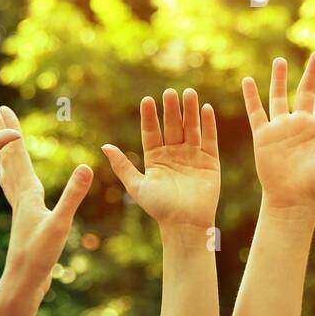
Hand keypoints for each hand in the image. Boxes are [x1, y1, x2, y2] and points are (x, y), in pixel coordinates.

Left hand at [0, 106, 92, 290]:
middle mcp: (20, 197)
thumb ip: (72, 195)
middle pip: (8, 158)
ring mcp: (20, 209)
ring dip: (5, 153)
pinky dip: (13, 177)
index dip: (10, 130)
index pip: (16, 154)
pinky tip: (17, 183)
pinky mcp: (24, 221)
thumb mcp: (60, 223)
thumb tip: (86, 166)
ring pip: (9, 173)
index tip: (1, 107)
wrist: (23, 283)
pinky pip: (15, 190)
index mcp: (27, 192)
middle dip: (3, 134)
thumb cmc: (39, 255)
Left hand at [102, 88, 219, 230]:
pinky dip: (208, 124)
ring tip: (188, 93)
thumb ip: (122, 165)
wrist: (185, 223)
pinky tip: (206, 108)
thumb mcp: (136, 186)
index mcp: (156, 158)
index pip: (152, 132)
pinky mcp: (210, 161)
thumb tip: (104, 146)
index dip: (150, 117)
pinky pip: (209, 138)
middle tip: (169, 92)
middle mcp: (174, 154)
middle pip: (172, 126)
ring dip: (190, 111)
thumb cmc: (160, 208)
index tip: (147, 100)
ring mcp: (192, 156)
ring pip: (191, 128)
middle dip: (171, 110)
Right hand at [241, 52, 314, 211]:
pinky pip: (256, 113)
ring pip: (280, 97)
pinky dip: (251, 98)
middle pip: (308, 92)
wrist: (294, 203)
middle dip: (313, 74)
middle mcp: (303, 124)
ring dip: (279, 79)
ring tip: (281, 60)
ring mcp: (283, 129)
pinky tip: (247, 81)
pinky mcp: (264, 136)